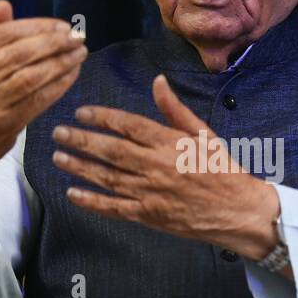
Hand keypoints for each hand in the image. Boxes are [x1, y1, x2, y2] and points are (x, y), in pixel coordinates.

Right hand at [0, 0, 86, 177]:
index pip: (6, 33)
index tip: (62, 25)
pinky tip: (72, 75)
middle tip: (78, 37)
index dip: (37, 27)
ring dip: (61, 62)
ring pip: (32, 76)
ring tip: (80, 53)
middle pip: (21, 53)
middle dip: (54, 42)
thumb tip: (3, 3)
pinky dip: (59, 85)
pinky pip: (38, 99)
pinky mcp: (6, 122)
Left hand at [50, 74, 283, 262]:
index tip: (81, 112)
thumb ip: (176, 109)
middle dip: (81, 140)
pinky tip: (72, 193)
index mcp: (169, 143)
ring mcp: (150, 193)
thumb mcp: (204, 133)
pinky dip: (91, 201)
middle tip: (58, 133)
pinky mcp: (149, 216)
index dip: (102, 117)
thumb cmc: (223, 170)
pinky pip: (114, 208)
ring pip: (107, 178)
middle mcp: (156, 166)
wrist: (239, 211)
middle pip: (110, 150)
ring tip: (58, 157)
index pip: (128, 125)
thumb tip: (158, 81)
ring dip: (80, 167)